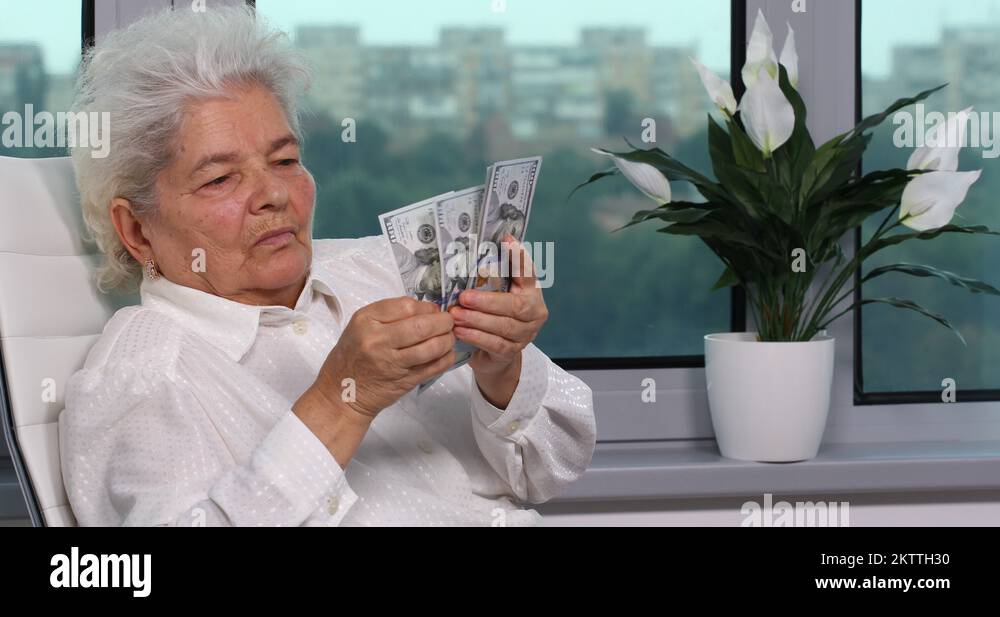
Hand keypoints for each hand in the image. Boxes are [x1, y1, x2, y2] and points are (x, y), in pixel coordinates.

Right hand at [312, 297, 454, 418]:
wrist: (341, 392)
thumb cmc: (352, 356)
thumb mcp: (360, 327)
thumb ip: (389, 315)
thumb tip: (426, 309)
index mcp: (366, 321)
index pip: (406, 306)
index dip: (426, 307)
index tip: (432, 310)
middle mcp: (377, 340)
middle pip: (422, 325)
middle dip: (443, 321)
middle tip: (448, 322)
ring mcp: (391, 363)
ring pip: (432, 347)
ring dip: (447, 340)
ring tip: (449, 337)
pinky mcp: (404, 381)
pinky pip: (434, 367)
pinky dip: (446, 358)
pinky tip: (447, 353)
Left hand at [449, 235, 547, 403]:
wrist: (497, 355)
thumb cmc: (495, 316)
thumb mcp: (496, 294)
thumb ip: (492, 277)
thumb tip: (476, 249)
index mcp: (532, 291)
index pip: (528, 272)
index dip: (519, 258)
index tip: (507, 241)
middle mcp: (535, 312)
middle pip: (515, 306)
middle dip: (487, 301)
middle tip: (463, 297)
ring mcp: (526, 334)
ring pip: (504, 326)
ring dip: (477, 320)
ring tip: (455, 315)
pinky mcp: (513, 352)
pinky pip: (494, 344)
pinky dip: (475, 337)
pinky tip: (459, 331)